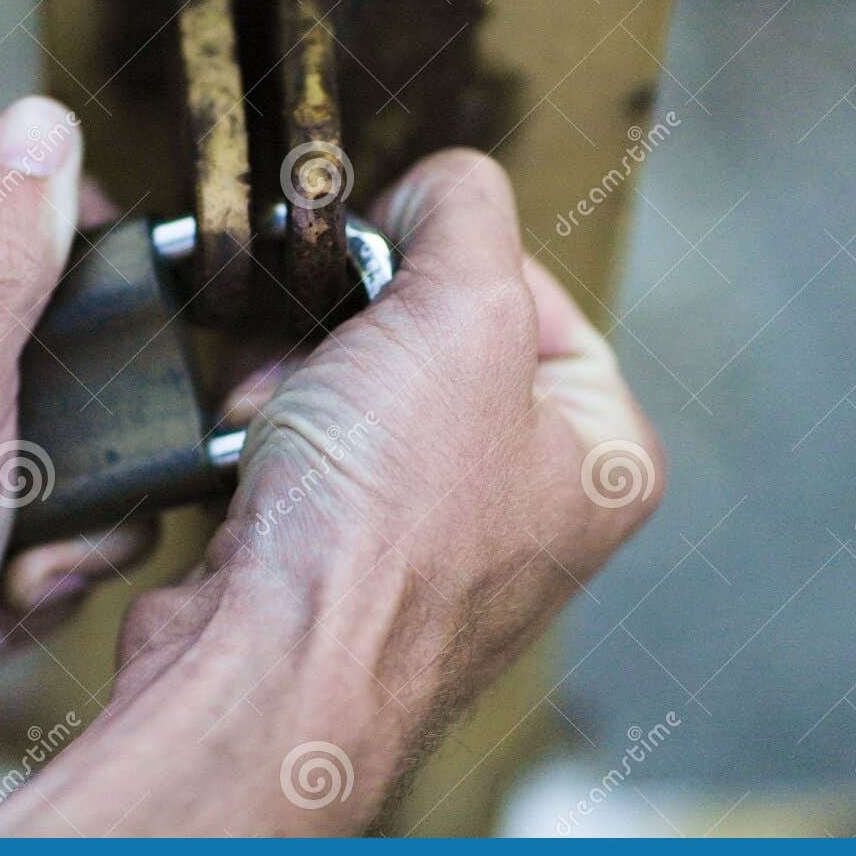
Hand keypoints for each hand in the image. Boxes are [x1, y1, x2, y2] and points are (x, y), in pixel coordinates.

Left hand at [0, 96, 148, 817]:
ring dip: (53, 509)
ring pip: (47, 409)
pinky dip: (16, 536)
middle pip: (57, 325)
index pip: (47, 222)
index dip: (97, 329)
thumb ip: (0, 269)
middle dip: (74, 449)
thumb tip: (44, 123)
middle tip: (27, 533)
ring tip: (0, 571)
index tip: (75, 434)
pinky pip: (8, 461)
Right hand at [0, 149, 662, 835]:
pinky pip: (314, 450)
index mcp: (601, 451)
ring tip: (283, 400)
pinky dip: (274, 431)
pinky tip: (253, 446)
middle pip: (439, 336)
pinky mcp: (347, 559)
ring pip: (365, 389)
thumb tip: (437, 190)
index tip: (387, 249)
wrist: (268, 664)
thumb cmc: (384, 527)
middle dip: (360, 323)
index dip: (448, 253)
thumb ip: (464, 210)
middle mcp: (531, 503)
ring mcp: (438, 539)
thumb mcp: (458, 310)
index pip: (532, 289)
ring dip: (307, 374)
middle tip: (331, 331)